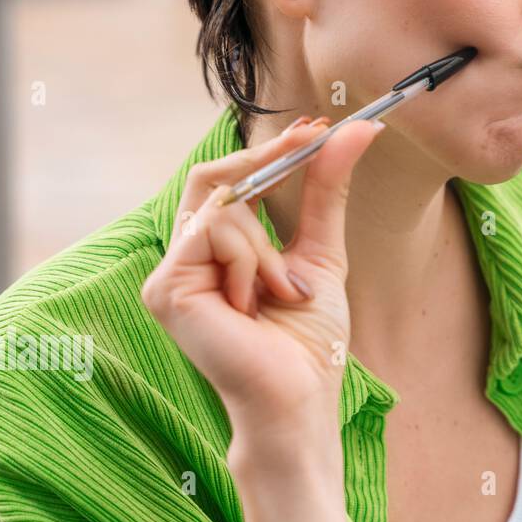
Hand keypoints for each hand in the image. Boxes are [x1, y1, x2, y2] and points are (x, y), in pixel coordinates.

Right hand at [141, 116, 383, 429]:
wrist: (300, 395)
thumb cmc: (308, 338)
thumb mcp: (321, 250)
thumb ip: (326, 191)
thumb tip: (355, 130)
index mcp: (215, 248)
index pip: (230, 179)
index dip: (270, 147)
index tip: (317, 127)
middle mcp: (185, 257)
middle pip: (212, 176)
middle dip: (269, 155)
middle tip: (315, 139)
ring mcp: (170, 272)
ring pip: (223, 206)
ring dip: (269, 246)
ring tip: (282, 292)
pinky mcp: (166, 288)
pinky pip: (214, 233)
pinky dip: (253, 262)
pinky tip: (258, 303)